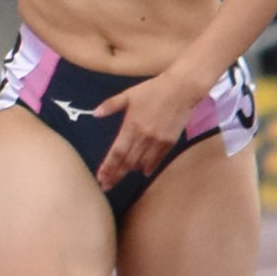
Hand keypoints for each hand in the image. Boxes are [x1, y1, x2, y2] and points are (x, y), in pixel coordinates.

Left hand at [80, 66, 206, 185]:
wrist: (182, 89)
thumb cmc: (153, 90)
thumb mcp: (128, 95)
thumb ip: (110, 105)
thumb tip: (94, 114)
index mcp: (131, 127)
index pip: (116, 153)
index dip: (108, 167)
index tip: (100, 178)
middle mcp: (144, 137)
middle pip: (127, 162)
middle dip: (116, 175)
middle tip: (106, 185)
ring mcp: (158, 141)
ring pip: (141, 163)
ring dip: (130, 171)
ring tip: (119, 178)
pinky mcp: (170, 142)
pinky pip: (158, 159)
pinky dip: (149, 167)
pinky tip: (143, 172)